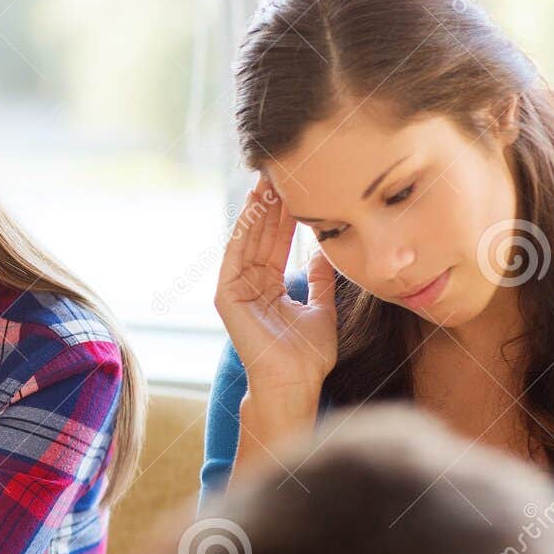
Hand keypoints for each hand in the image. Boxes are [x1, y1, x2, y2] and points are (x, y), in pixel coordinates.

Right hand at [214, 177, 337, 399]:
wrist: (295, 382)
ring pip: (247, 241)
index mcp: (268, 288)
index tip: (298, 188)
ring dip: (257, 210)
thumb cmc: (309, 355)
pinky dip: (243, 230)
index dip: (287, 216)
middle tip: (281, 172)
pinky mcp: (227, 296)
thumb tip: (325, 254)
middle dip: (270, 206)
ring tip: (268, 180)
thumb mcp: (322, 308)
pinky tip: (253, 207)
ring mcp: (236, 290)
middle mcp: (249, 285)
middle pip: (260, 237)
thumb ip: (321, 281)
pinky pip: (235, 255)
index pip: (277, 243)